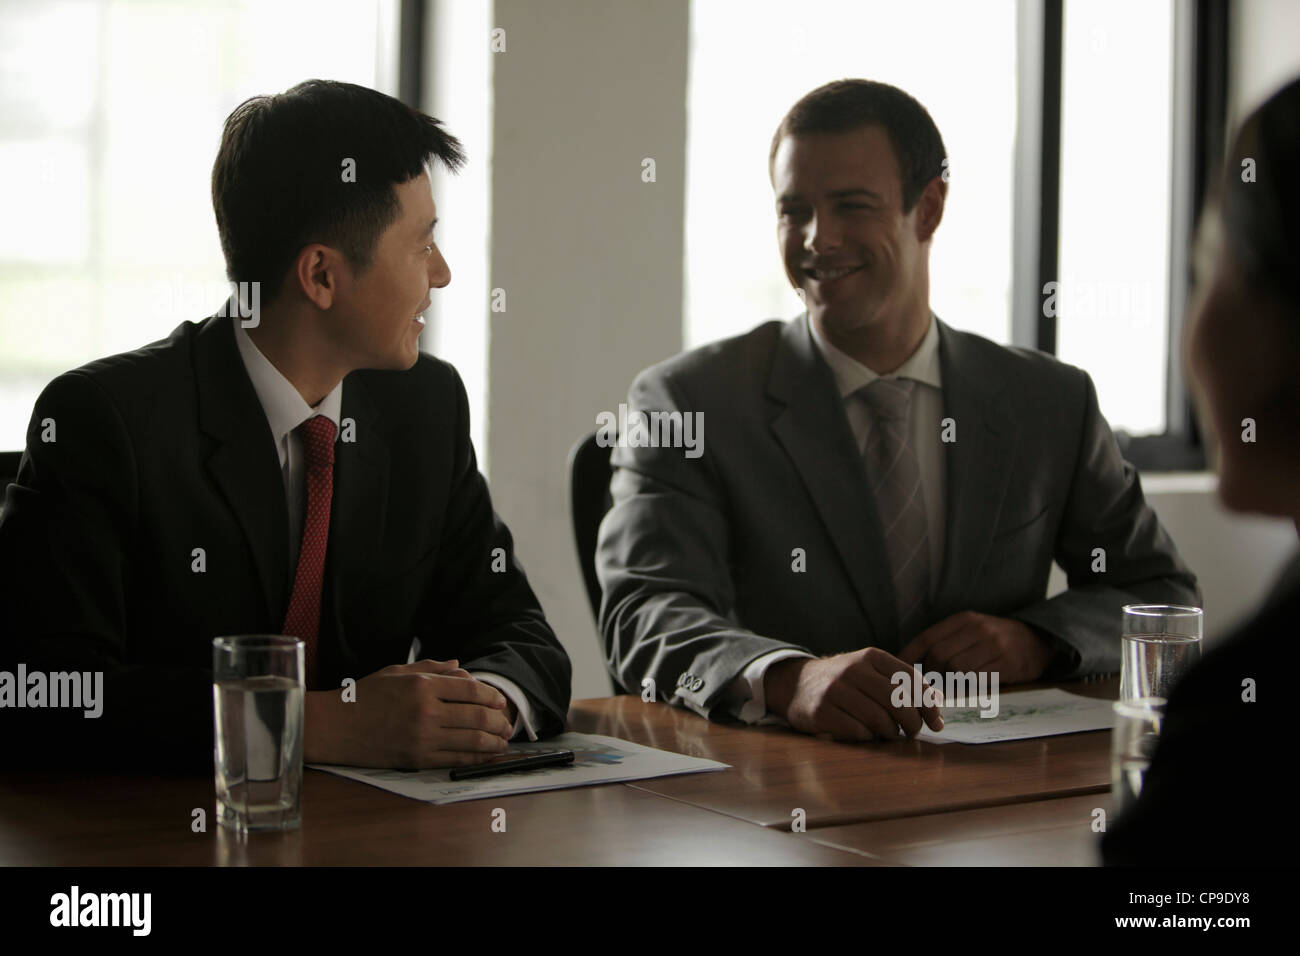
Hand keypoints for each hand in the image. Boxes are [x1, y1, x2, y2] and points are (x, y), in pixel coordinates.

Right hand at [304, 658, 512, 768]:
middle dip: (499, 721)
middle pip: (477, 715)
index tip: (500, 701)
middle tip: (508, 724)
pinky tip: (486, 756)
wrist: (334, 728)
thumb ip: (432, 668)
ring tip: (503, 741)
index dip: (491, 695)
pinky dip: (476, 758)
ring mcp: (422, 737)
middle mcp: (426, 711)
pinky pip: (456, 759)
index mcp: (422, 686)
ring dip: (493, 741)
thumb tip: (461, 667)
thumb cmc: (364, 697)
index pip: (470, 689)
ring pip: (472, 740)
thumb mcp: (397, 672)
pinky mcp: (417, 759)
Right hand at [764, 647, 944, 741]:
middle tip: (913, 732)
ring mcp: (835, 690)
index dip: (929, 704)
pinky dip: (868, 738)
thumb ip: (903, 682)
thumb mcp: (871, 671)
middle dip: (913, 723)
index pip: (911, 680)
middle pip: (898, 701)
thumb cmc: (845, 682)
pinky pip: (858, 732)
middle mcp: (853, 669)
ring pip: (879, 719)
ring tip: (890, 734)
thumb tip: (938, 702)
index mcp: (871, 656)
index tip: (937, 723)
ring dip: (891, 733)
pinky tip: (866, 734)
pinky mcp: (821, 711)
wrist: (796, 684)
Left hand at [897, 612, 1053, 684]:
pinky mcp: (1007, 664)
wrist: (1037, 640)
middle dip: (930, 674)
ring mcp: (994, 646)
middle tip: (930, 686)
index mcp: (963, 619)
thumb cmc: (994, 639)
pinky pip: (978, 680)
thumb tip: (909, 662)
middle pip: (939, 656)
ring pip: (957, 670)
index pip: (927, 638)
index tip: (898, 671)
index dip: (909, 657)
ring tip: (953, 688)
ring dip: (951, 683)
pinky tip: (972, 688)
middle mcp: (977, 629)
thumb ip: (945, 641)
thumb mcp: (970, 630)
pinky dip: (969, 688)